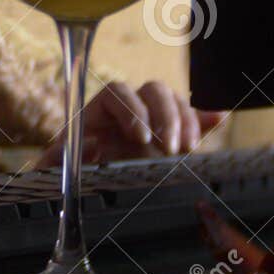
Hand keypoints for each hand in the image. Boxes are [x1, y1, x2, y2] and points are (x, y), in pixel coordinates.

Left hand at [39, 80, 225, 166]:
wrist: (86, 182)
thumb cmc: (69, 170)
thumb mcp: (57, 165)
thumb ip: (54, 160)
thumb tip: (56, 155)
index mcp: (99, 110)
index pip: (118, 93)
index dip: (131, 110)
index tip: (140, 137)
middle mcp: (129, 108)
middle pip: (153, 91)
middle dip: (165, 117)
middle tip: (169, 148)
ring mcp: (154, 119)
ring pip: (175, 102)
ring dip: (186, 122)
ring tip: (188, 150)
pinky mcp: (173, 135)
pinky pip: (193, 119)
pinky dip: (205, 119)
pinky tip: (219, 119)